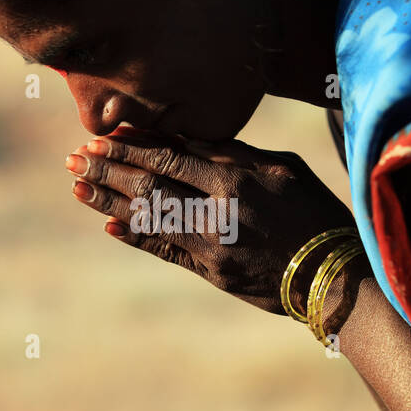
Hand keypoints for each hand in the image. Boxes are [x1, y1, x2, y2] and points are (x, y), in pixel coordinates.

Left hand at [64, 127, 359, 317]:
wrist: (335, 275)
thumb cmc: (316, 212)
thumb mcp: (284, 169)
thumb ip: (237, 155)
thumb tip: (191, 139)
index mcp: (237, 180)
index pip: (170, 158)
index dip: (132, 147)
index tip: (102, 135)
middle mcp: (218, 213)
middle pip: (150, 186)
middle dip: (109, 169)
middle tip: (75, 157)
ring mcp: (212, 246)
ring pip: (149, 218)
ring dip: (110, 201)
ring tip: (78, 185)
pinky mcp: (212, 273)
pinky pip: (165, 252)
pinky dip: (136, 237)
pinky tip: (110, 225)